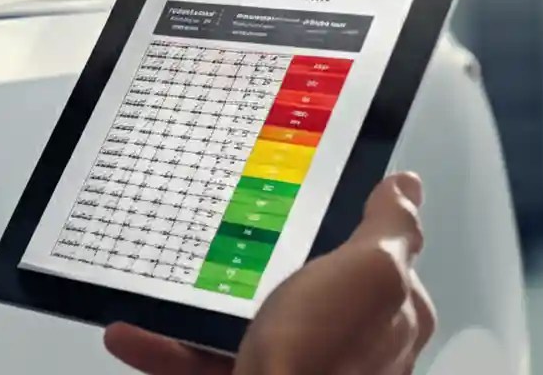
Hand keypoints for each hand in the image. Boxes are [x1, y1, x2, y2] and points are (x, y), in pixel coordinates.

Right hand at [104, 173, 435, 374]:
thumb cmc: (323, 355)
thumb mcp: (366, 272)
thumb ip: (389, 230)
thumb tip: (408, 187)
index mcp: (392, 315)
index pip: (379, 258)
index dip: (346, 225)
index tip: (300, 200)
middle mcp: (357, 350)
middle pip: (306, 289)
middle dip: (259, 265)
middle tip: (224, 240)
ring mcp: (306, 372)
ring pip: (247, 326)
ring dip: (198, 307)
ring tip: (164, 290)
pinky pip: (208, 362)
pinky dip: (169, 349)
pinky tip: (135, 336)